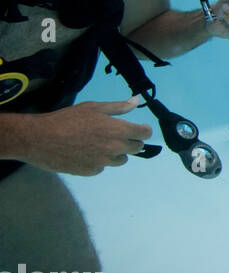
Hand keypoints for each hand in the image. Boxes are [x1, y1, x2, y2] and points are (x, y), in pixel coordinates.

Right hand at [21, 97, 153, 175]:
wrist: (39, 139)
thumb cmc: (66, 119)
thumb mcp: (94, 107)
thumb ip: (118, 107)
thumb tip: (137, 101)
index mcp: (118, 130)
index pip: (145, 134)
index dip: (143, 130)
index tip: (138, 129)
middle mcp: (115, 148)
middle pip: (136, 148)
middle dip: (130, 141)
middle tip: (114, 135)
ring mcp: (104, 162)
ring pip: (121, 159)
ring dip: (116, 153)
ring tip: (97, 143)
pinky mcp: (92, 172)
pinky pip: (103, 167)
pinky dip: (98, 161)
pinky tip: (84, 152)